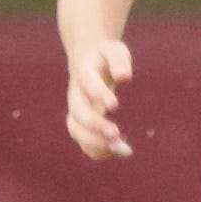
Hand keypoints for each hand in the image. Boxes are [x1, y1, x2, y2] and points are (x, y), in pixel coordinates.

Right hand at [66, 37, 137, 159]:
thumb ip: (119, 60)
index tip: (114, 105)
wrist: (87, 63)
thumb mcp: (114, 50)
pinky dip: (98, 151)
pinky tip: (120, 151)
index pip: (88, 83)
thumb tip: (124, 77)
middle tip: (115, 134)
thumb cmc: (105, 58)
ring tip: (120, 149)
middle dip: (94, 125)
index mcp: (83, 73)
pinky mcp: (81, 124)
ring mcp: (76, 111)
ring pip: (76, 130)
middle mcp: (76, 95)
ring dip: (94, 142)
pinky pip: (83, 142)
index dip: (99, 94)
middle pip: (77, 112)